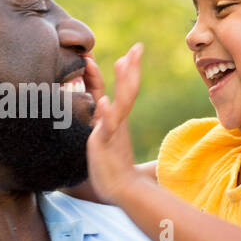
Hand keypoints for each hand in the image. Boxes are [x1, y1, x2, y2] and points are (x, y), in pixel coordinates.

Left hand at [86, 43, 144, 204]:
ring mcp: (113, 133)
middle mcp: (117, 123)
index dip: (125, 73)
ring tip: (124, 61)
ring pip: (121, 104)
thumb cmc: (117, 173)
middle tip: (137, 48)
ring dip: (122, 83)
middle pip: (127, 91)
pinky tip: (103, 101)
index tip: (129, 54)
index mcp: (118, 122)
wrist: (123, 192)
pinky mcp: (105, 145)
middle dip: (131, 69)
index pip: (123, 92)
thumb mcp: (110, 145)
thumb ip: (111, 131)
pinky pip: (106, 128)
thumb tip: (115, 126)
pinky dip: (106, 114)